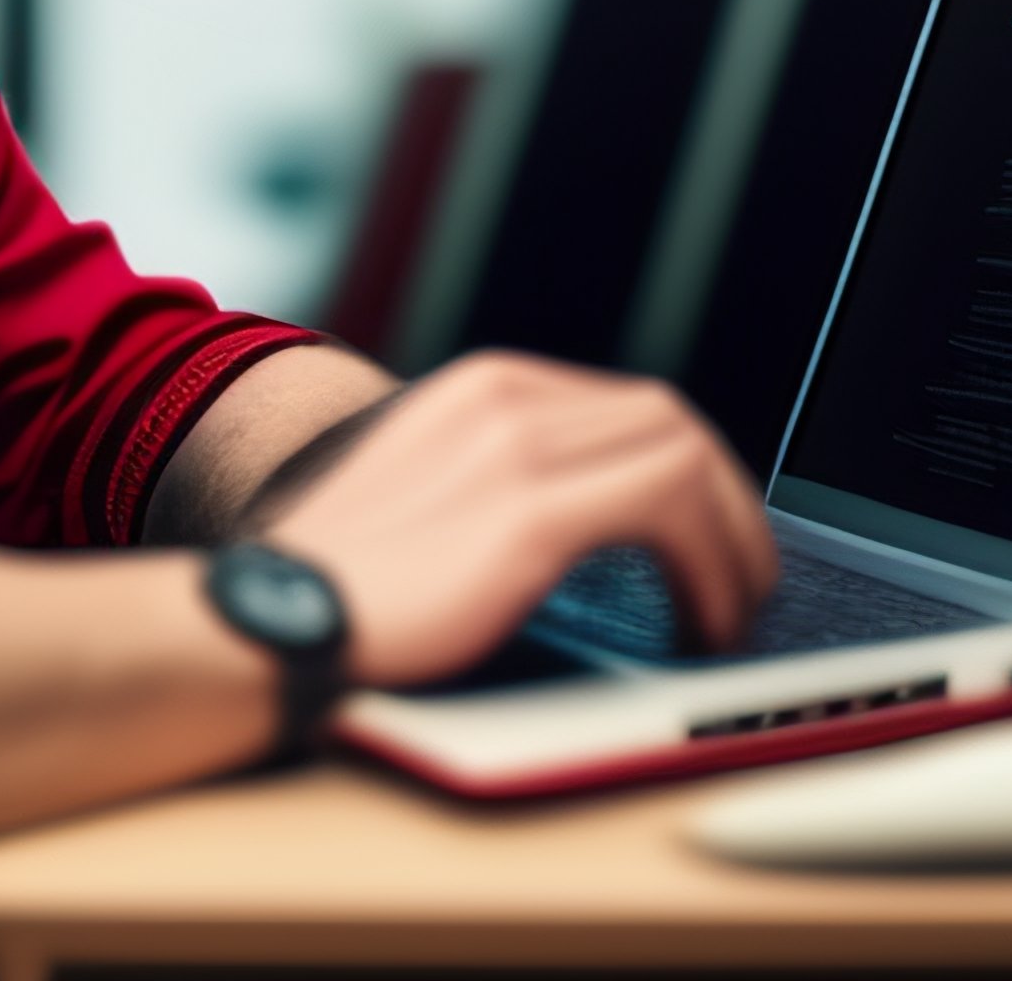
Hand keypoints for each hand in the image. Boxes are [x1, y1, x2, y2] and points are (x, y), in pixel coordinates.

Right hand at [254, 351, 777, 686]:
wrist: (268, 621)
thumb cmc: (335, 589)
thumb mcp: (425, 500)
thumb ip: (494, 488)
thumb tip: (578, 533)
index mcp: (479, 391)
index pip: (625, 406)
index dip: (687, 472)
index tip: (706, 538)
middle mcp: (503, 397)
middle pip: (668, 419)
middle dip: (725, 499)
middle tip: (743, 574)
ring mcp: (516, 445)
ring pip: (685, 453)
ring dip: (732, 535)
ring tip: (735, 607)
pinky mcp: (529, 510)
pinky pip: (671, 510)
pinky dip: (711, 564)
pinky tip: (705, 620)